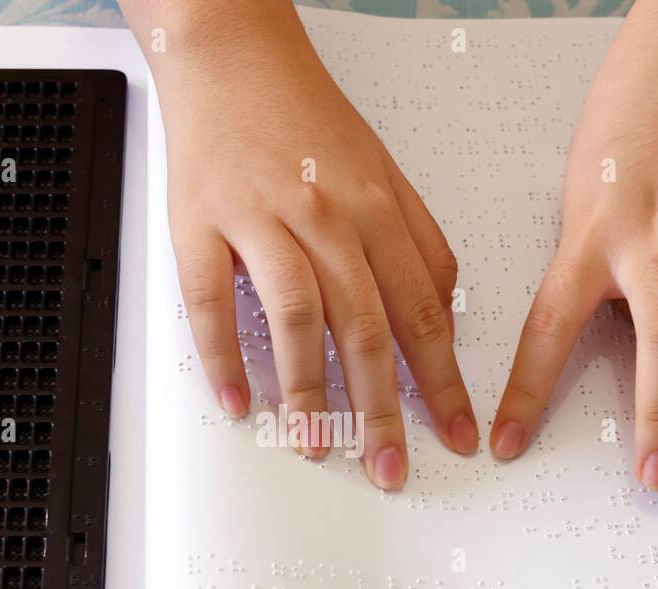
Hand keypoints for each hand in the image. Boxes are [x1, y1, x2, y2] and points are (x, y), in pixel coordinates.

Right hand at [128, 1, 477, 489]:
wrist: (232, 53)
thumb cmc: (305, 118)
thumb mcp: (383, 171)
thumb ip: (417, 242)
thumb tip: (444, 314)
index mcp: (377, 208)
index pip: (422, 311)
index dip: (442, 381)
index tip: (456, 432)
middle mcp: (326, 216)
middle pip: (366, 327)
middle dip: (384, 409)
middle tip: (391, 467)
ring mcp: (261, 217)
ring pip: (296, 317)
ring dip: (308, 393)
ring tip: (316, 446)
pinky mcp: (201, 221)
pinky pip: (210, 300)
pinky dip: (223, 357)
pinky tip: (237, 401)